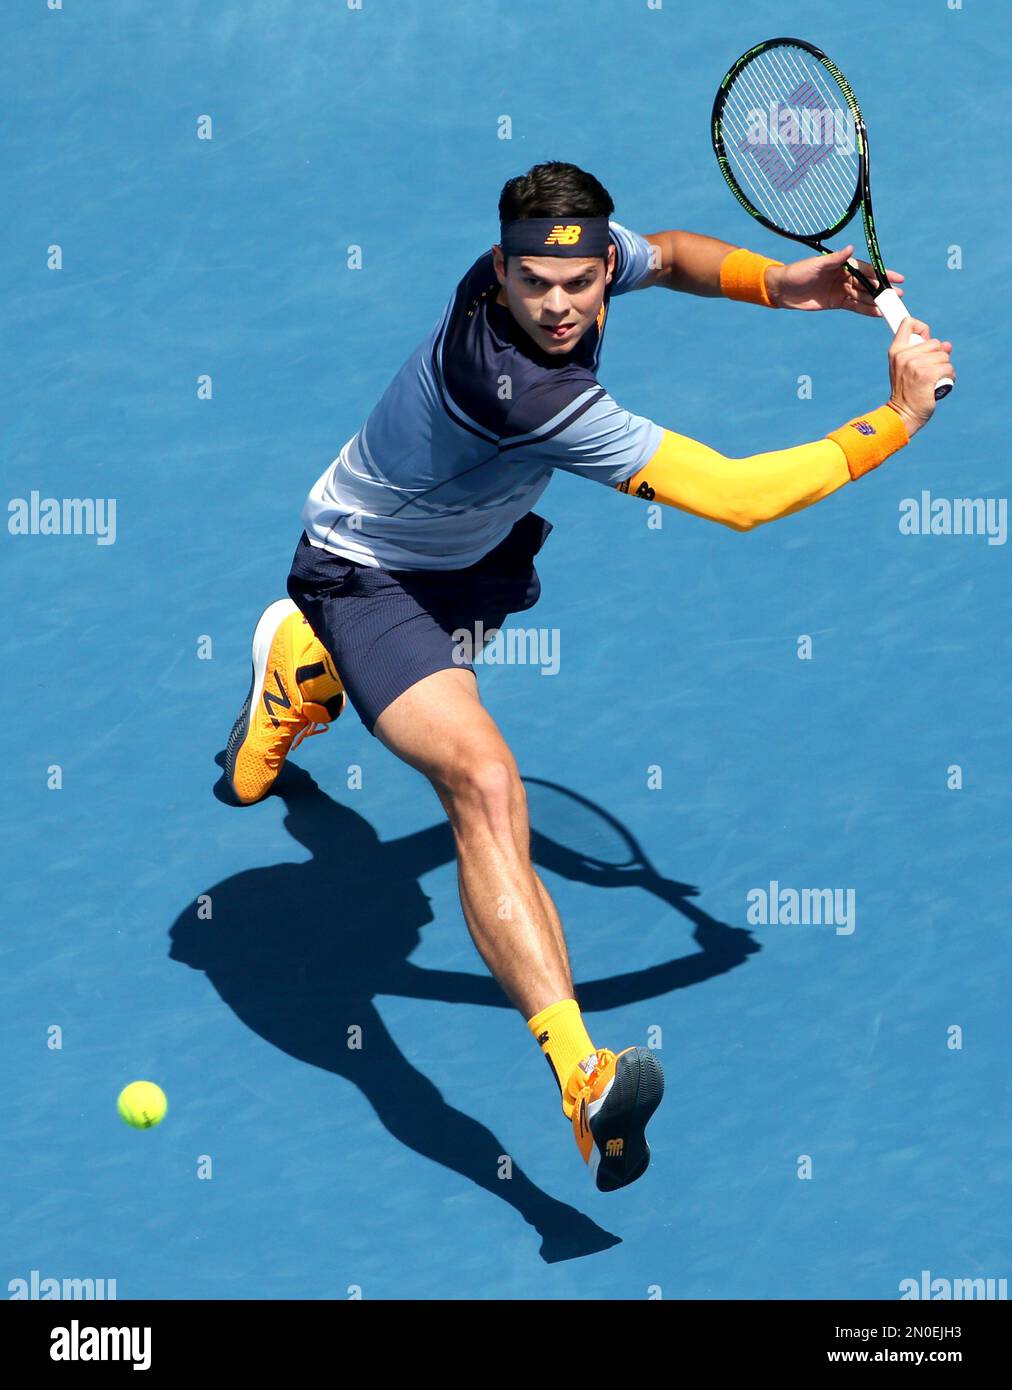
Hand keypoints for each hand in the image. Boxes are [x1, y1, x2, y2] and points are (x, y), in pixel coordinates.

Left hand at [767, 245, 903, 315]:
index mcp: (843, 265)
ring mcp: (842, 290)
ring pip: (863, 297)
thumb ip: (835, 259)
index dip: (882, 274)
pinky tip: (876, 313)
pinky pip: (854, 306)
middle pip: (867, 284)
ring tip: (890, 306)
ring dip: (876, 302)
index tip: (897, 278)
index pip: (867, 270)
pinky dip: (865, 310)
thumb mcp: (816, 265)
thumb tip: (850, 248)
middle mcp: (845, 277)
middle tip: (898, 295)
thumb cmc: (798, 272)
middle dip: (883, 290)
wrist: (783, 290)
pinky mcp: (837, 302)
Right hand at [886, 318, 954, 436]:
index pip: (909, 323)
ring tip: (933, 381)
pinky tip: (939, 386)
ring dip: (944, 369)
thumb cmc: (908, 392)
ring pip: (944, 356)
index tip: (924, 339)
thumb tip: (948, 345)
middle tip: (928, 373)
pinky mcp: (927, 374)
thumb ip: (926, 353)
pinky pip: (948, 368)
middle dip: (938, 357)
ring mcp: (915, 364)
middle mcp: (904, 355)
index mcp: (896, 351)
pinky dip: (949, 377)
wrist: (903, 415)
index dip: (922, 328)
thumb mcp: (910, 369)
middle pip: (935, 342)